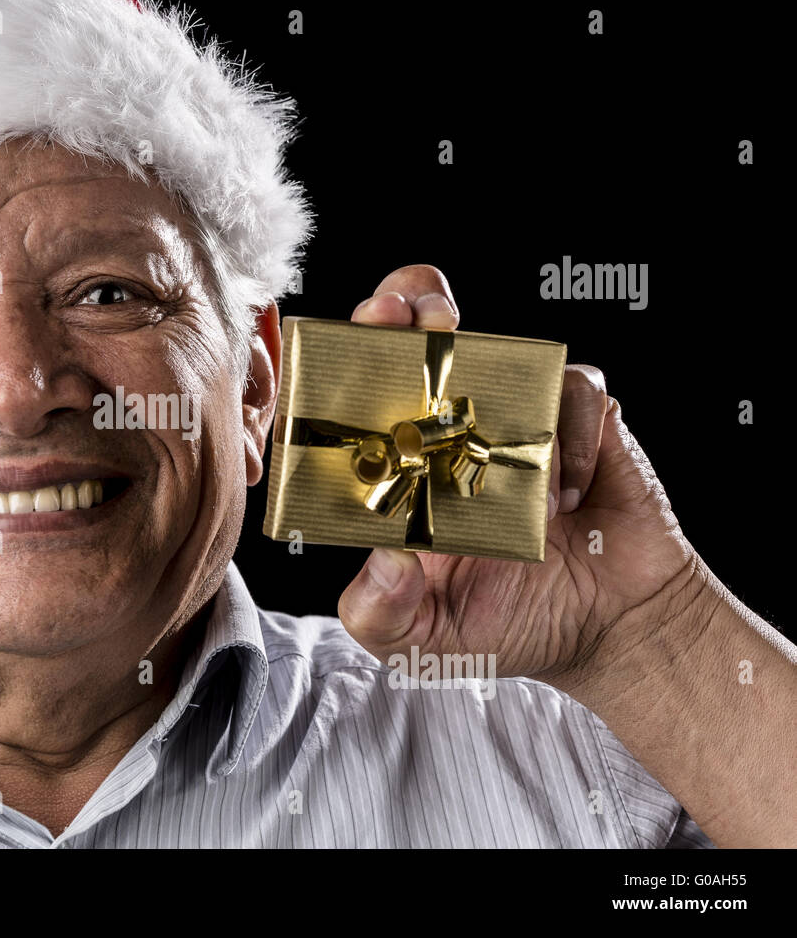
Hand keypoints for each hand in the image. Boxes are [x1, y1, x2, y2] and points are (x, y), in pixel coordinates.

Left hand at [337, 265, 698, 684]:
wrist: (613, 628)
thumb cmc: (511, 625)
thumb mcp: (423, 640)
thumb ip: (381, 614)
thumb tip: (384, 561)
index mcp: (403, 471)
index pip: (358, 402)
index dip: (344, 365)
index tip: (341, 346)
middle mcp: (453, 433)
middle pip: (417, 344)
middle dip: (404, 313)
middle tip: (404, 314)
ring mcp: (519, 419)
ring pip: (500, 354)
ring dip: (490, 364)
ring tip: (487, 418)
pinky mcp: (582, 418)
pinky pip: (573, 392)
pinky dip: (569, 437)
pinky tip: (567, 497)